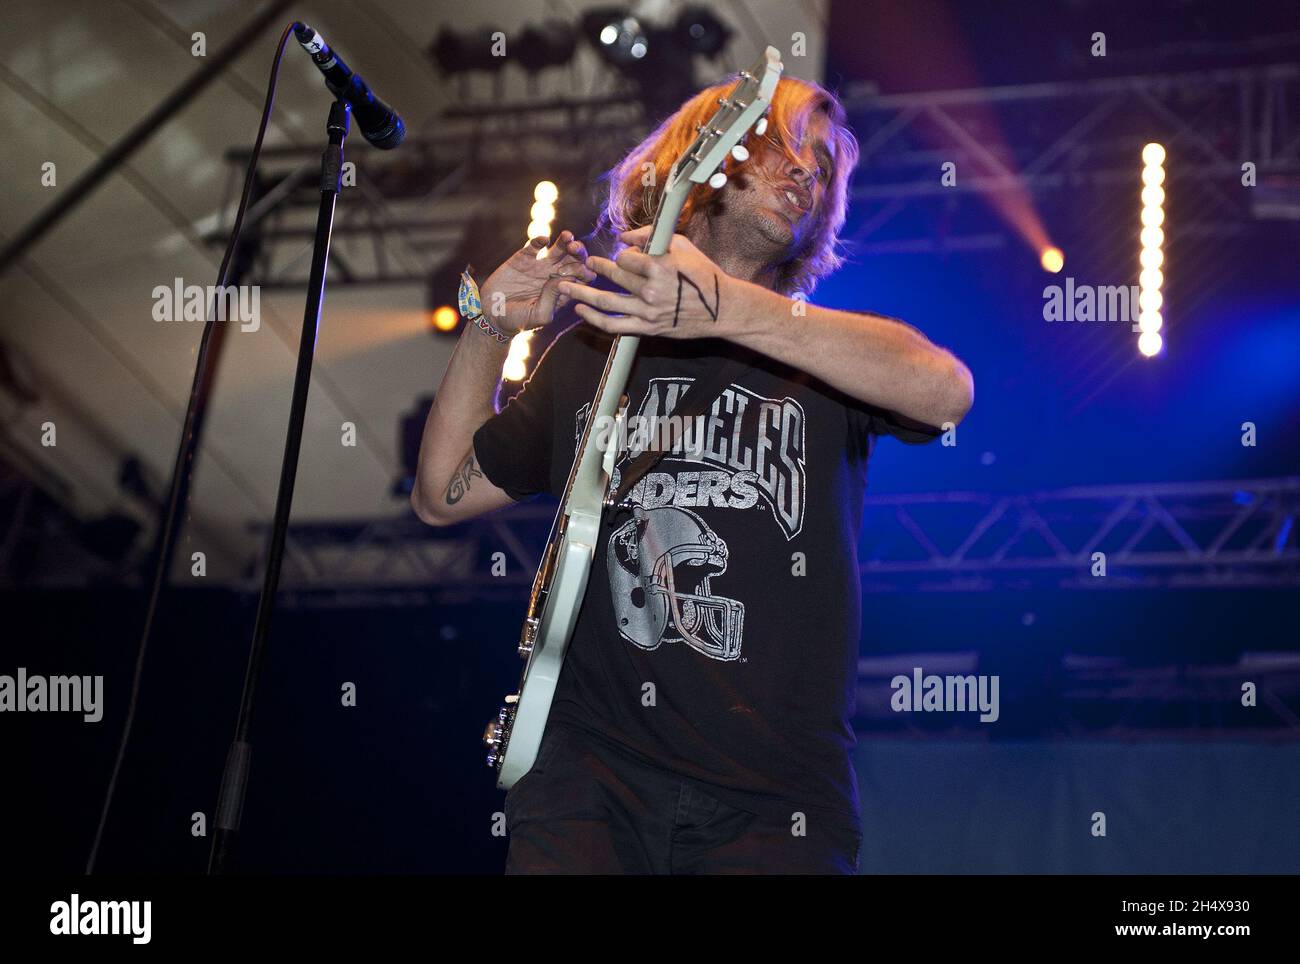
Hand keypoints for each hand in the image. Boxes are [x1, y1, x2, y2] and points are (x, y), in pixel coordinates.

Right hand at [478, 229, 597, 334]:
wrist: (491, 314)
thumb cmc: (518, 321)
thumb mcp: (539, 315)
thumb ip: (552, 299)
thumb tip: (562, 280)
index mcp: (563, 291)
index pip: (582, 277)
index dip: (583, 271)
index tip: (577, 271)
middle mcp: (555, 276)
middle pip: (575, 259)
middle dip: (578, 251)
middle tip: (574, 248)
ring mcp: (540, 266)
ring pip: (559, 248)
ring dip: (565, 241)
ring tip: (566, 236)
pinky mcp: (523, 258)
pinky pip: (535, 244)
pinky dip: (540, 239)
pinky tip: (542, 240)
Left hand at [558, 227, 733, 338]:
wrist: (721, 308)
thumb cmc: (703, 273)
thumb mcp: (682, 245)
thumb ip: (651, 236)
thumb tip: (624, 236)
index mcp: (660, 267)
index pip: (626, 258)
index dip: (623, 255)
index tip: (625, 257)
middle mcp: (652, 290)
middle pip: (614, 276)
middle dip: (596, 268)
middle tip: (584, 263)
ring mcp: (648, 312)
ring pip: (606, 302)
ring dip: (581, 292)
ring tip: (563, 286)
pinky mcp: (648, 329)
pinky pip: (614, 325)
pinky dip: (593, 319)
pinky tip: (580, 309)